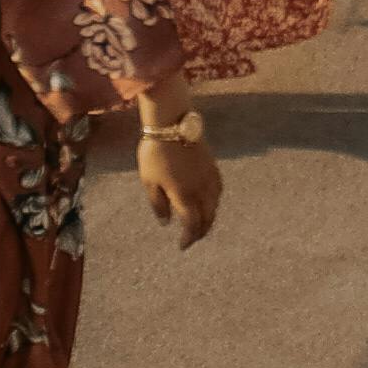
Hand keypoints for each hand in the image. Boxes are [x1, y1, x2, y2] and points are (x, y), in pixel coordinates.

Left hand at [136, 109, 219, 247]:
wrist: (171, 121)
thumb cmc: (155, 151)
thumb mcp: (149, 180)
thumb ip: (158, 203)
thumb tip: (166, 222)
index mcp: (185, 195)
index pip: (192, 225)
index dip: (189, 238)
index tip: (182, 246)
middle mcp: (201, 190)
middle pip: (207, 217)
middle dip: (200, 231)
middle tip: (192, 237)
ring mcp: (209, 177)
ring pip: (215, 205)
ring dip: (209, 218)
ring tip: (200, 222)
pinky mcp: (212, 165)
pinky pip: (218, 190)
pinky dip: (214, 201)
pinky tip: (209, 200)